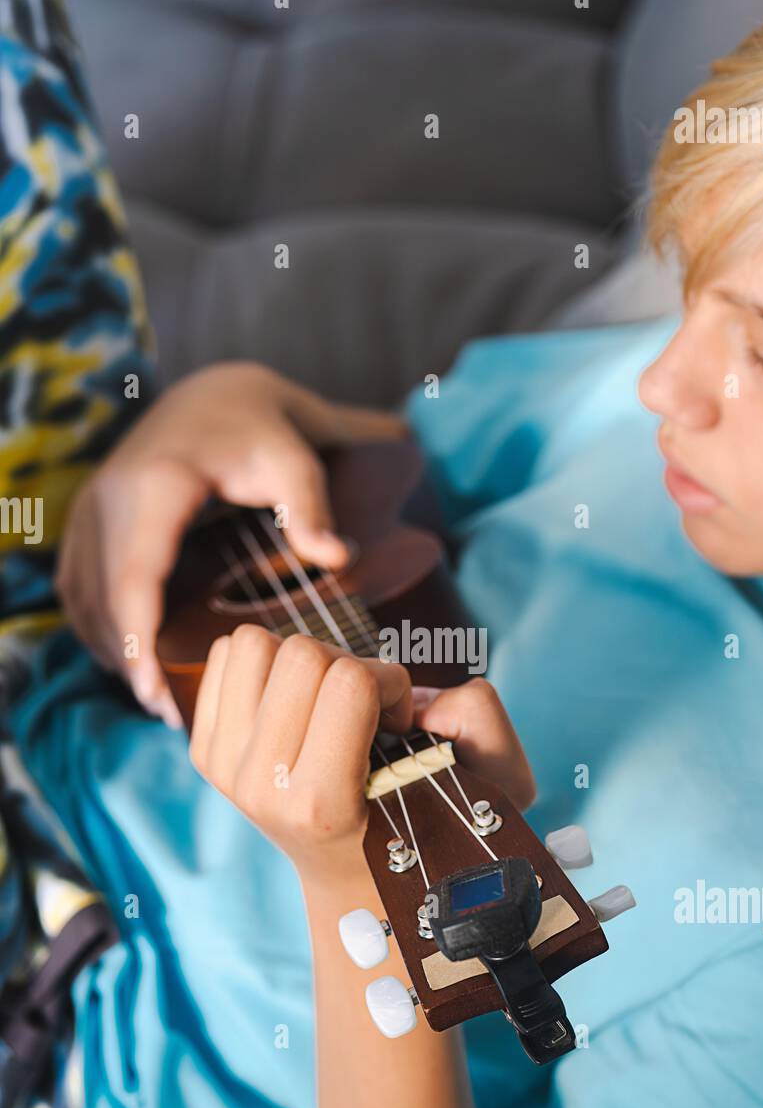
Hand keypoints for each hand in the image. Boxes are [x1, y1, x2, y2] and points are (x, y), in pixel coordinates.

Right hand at [57, 362, 405, 724]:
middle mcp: (110, 496)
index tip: (157, 694)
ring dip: (113, 649)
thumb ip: (312, 507)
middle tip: (172, 715)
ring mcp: (92, 506)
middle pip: (105, 598)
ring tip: (157, 698)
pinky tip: (131, 660)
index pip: (136, 579)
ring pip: (84, 596)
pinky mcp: (88, 517)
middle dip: (131, 661)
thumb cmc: (264, 429)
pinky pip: (78, 583)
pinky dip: (98, 626)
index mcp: (155, 485)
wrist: (218, 392)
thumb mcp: (294, 459)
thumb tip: (338, 558)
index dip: (140, 642)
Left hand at [188, 628, 534, 876]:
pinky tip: (292, 701)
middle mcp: (261, 788)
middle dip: (348, 666)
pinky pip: (227, 653)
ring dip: (303, 661)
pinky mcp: (204, 748)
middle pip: (301, 652)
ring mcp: (224, 769)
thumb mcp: (482, 784)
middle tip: (365, 709)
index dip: (389, 683)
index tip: (398, 720)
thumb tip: (418, 698)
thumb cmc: (419, 818)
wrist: (351, 869)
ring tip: (327, 702)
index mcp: (322, 803)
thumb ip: (478, 723)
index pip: (349, 681)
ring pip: (257, 644)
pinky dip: (264, 663)